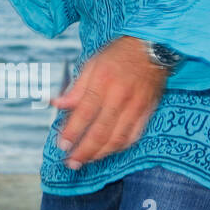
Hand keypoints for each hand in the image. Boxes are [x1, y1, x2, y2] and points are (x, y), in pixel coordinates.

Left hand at [52, 36, 167, 168]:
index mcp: (103, 82)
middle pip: (101, 131)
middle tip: (71, 162)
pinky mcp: (147, 112)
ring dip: (101, 153)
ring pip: (118, 138)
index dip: (73, 132)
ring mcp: (136, 106)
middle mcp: (120, 97)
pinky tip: (108, 152)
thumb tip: (57, 104)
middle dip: (85, 150)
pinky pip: (134, 135)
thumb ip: (76, 88)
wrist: (152, 47)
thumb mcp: (91, 64)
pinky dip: (120, 147)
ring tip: (86, 161)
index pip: (85, 113)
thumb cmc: (118, 54)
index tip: (62, 145)